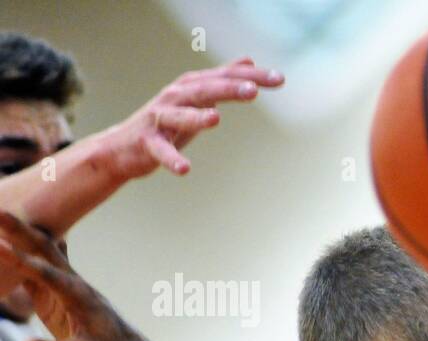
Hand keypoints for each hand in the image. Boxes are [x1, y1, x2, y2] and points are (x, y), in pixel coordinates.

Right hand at [0, 211, 153, 340]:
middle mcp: (73, 286)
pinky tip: (7, 241)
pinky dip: (19, 257)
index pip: (47, 274)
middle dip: (21, 231)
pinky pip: (34, 272)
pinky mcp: (56, 298)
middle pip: (45, 252)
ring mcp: (64, 290)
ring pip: (39, 257)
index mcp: (81, 298)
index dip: (22, 261)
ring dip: (19, 238)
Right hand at [97, 58, 282, 178]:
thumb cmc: (167, 123)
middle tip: (253, 90)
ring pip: (179, 116)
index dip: (252, 77)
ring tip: (215, 119)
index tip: (280, 78)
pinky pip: (161, 151)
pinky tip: (185, 169)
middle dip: (228, 88)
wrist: (124, 147)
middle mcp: (175, 97)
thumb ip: (222, 80)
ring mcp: (160, 119)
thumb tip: (248, 61)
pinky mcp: (148, 143)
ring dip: (196, 118)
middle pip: (204, 90)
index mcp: (191, 87)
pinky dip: (172, 159)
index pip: (225, 77)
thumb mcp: (198, 98)